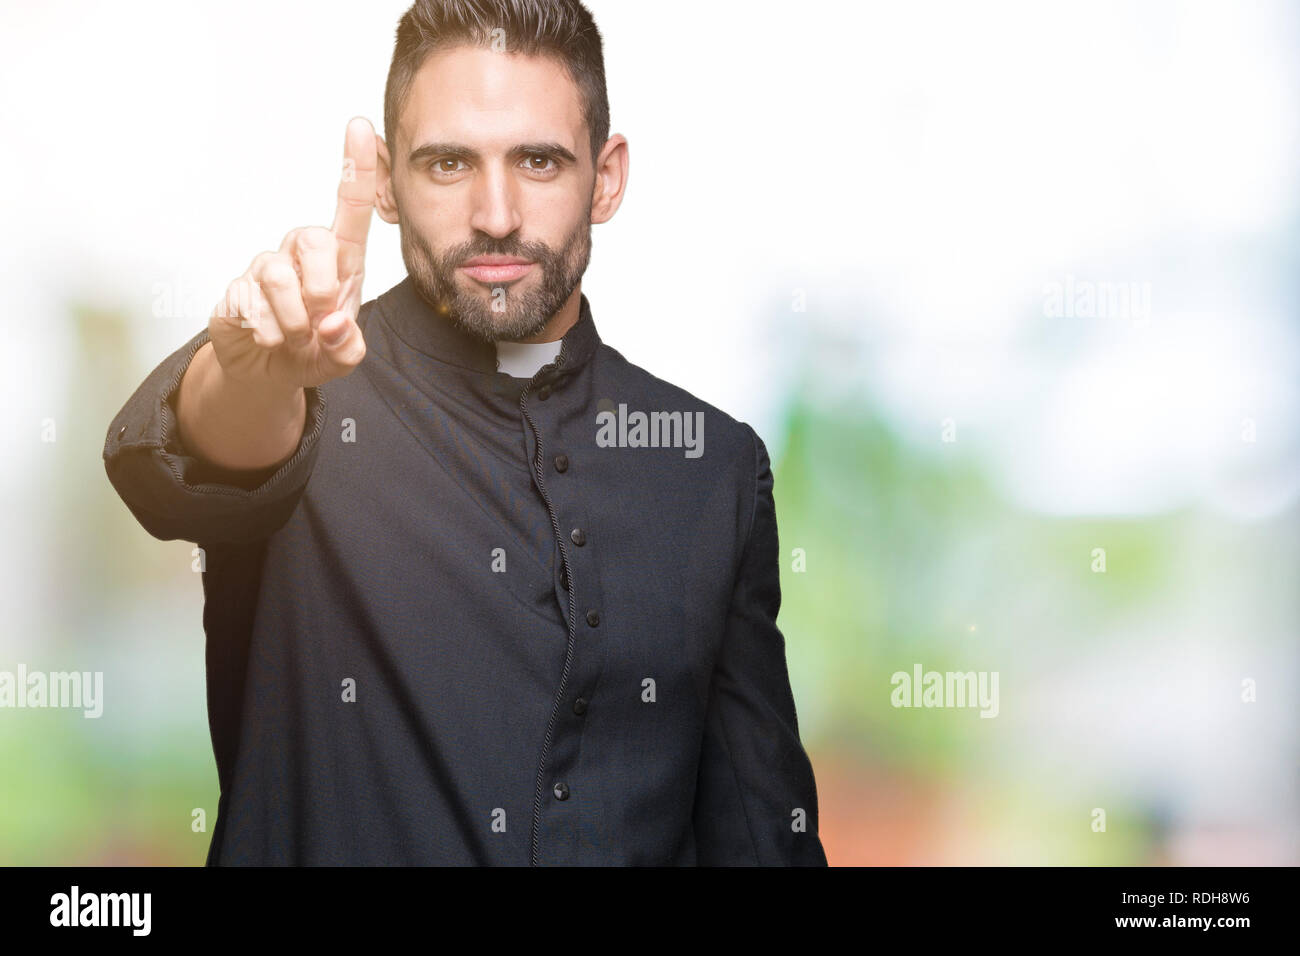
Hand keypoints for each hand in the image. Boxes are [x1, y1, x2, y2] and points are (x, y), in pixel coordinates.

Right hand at [208, 116, 376, 392]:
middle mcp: (302, 253)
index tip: (359, 126)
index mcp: (340, 261)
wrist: (269, 372)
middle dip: (322, 289)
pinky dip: (266, 332)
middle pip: (314, 239)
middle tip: (320, 323)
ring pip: (278, 276)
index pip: (350, 207)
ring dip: (292, 321)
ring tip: (295, 338)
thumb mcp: (343, 356)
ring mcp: (265, 267)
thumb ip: (348, 345)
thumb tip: (331, 324)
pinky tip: (268, 338)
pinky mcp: (235, 288)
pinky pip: (248, 302)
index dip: (356, 168)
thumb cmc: (315, 348)